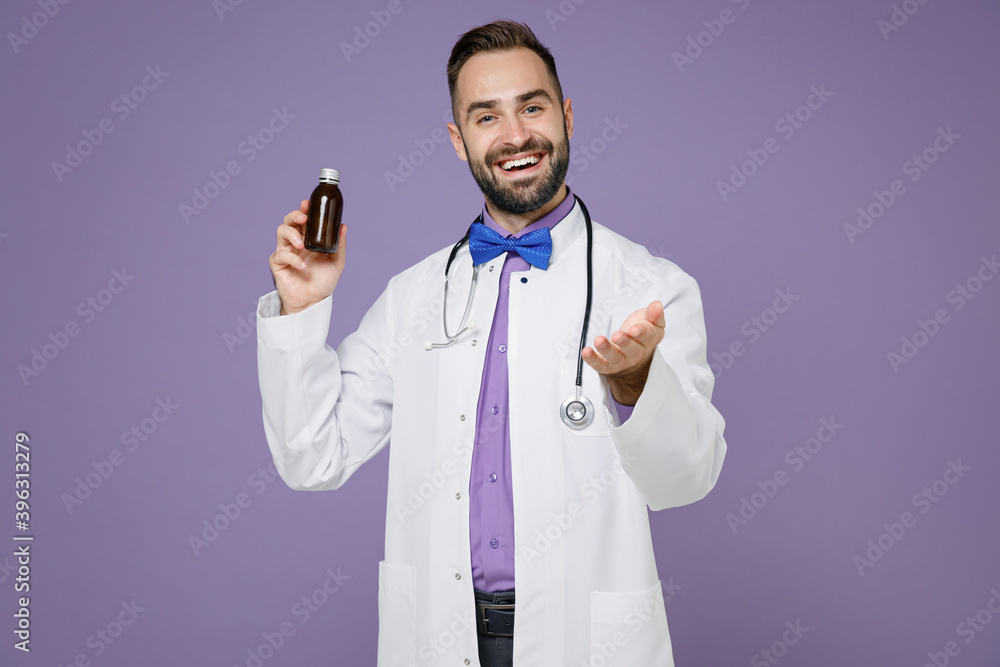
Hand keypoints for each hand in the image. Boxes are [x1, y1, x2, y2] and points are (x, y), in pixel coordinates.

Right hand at [269, 200, 346, 314]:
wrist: (314, 301)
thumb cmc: (323, 282)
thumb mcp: (336, 262)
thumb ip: (339, 245)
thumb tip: (343, 226)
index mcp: (308, 239)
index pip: (303, 220)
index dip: (303, 210)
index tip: (307, 204)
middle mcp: (295, 243)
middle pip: (288, 221)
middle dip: (294, 216)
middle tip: (303, 218)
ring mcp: (285, 252)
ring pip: (280, 232)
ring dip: (291, 234)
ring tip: (302, 243)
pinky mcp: (278, 264)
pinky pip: (280, 255)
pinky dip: (292, 258)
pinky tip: (303, 265)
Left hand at [582, 300, 664, 405]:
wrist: (634, 359)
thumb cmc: (640, 335)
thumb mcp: (650, 322)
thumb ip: (654, 314)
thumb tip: (657, 305)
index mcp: (649, 340)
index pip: (648, 336)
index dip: (642, 332)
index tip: (635, 329)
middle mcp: (636, 353)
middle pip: (631, 349)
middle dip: (624, 342)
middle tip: (617, 335)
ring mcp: (621, 361)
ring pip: (614, 357)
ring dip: (606, 349)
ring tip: (599, 340)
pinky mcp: (607, 366)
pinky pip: (599, 364)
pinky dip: (592, 359)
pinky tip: (586, 351)